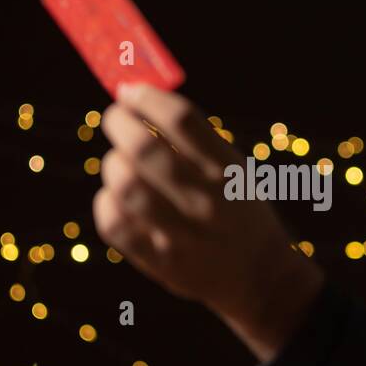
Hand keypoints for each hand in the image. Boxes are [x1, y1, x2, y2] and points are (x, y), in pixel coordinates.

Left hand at [94, 84, 324, 360]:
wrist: (259, 275)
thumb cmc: (235, 207)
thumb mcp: (233, 169)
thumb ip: (192, 138)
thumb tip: (135, 95)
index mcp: (228, 172)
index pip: (181, 120)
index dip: (147, 98)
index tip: (131, 91)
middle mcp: (208, 203)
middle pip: (146, 151)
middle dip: (119, 123)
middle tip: (115, 117)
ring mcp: (183, 237)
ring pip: (124, 186)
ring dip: (113, 164)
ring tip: (119, 162)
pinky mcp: (160, 263)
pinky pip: (114, 224)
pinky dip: (107, 202)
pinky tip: (117, 197)